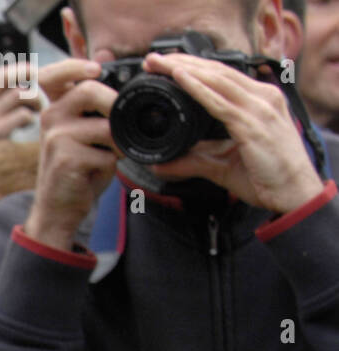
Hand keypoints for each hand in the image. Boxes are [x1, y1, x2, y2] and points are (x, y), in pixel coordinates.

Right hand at [0, 21, 39, 152]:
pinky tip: (29, 124)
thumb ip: (8, 97)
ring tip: (36, 109)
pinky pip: (23, 114)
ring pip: (20, 93)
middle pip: (6, 74)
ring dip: (36, 99)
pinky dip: (32, 117)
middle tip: (41, 76)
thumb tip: (34, 78)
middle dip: (29, 72)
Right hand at [24, 57, 117, 252]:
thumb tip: (122, 85)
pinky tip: (96, 173)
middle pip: (90, 90)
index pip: (54, 74)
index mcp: (54, 108)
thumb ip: (96, 110)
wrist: (58, 210)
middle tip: (122, 127)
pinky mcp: (65, 158)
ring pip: (105, 127)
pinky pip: (105, 154)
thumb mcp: (84, 135)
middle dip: (116, 105)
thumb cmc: (77, 171)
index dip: (74, 64)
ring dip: (117, 144)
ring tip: (109, 156)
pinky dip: (110, 166)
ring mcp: (55, 138)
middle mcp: (50, 118)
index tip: (97, 69)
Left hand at [144, 52, 324, 213]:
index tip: (168, 65)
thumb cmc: (266, 176)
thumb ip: (193, 162)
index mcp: (260, 100)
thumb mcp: (222, 166)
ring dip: (187, 70)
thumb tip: (161, 165)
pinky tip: (181, 79)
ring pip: (217, 81)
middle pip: (218, 72)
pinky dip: (199, 89)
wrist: (293, 192)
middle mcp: (262, 97)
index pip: (223, 77)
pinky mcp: (252, 124)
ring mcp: (259, 108)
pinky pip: (220, 103)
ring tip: (162, 64)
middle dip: (185, 62)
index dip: (195, 68)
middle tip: (155, 60)